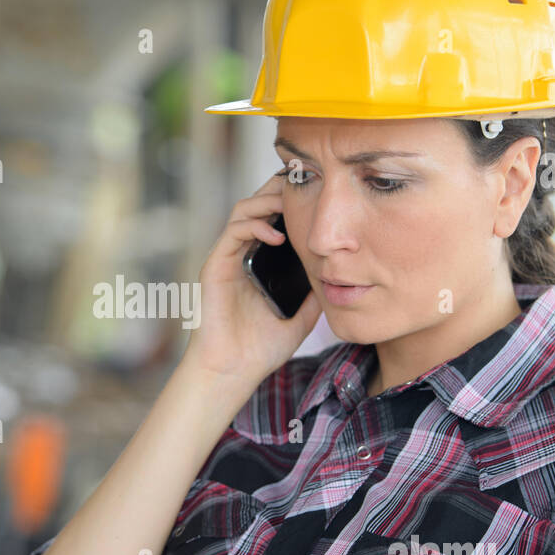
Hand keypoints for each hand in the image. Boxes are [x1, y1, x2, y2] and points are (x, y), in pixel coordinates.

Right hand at [179, 174, 322, 387]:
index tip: (317, 192)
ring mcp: (226, 257)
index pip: (274, 217)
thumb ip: (315, 293)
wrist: (232, 371)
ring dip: (267, 200)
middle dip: (280, 188)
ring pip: (243, 210)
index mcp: (259, 261)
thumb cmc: (260, 349)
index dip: (292, 200)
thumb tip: (340, 275)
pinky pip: (233, 232)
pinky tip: (278, 235)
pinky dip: (255, 226)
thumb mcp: (302, 316)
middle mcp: (241, 254)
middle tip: (307, 183)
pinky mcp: (215, 265)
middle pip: (258, 204)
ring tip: (292, 204)